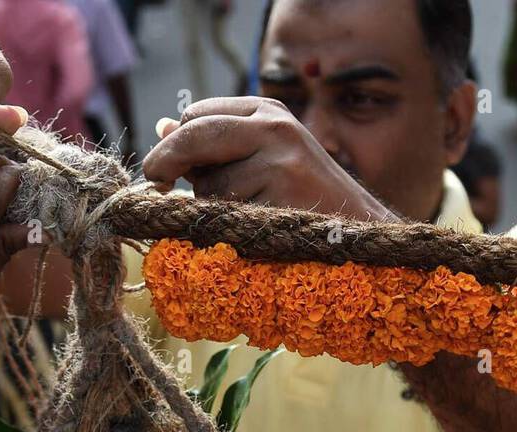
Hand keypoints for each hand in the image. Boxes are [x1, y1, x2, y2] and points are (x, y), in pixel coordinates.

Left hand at [143, 97, 395, 220]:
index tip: (159, 169)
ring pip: (209, 186)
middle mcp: (276, 127)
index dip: (173, 143)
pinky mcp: (280, 197)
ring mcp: (279, 161)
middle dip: (166, 160)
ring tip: (253, 219)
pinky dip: (233, 231)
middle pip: (195, 135)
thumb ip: (215, 147)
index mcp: (269, 112)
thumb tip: (160, 127)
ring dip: (214, 210)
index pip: (198, 116)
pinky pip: (228, 218)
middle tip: (153, 183)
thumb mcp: (264, 160)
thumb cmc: (305, 201)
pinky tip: (261, 234)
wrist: (363, 234)